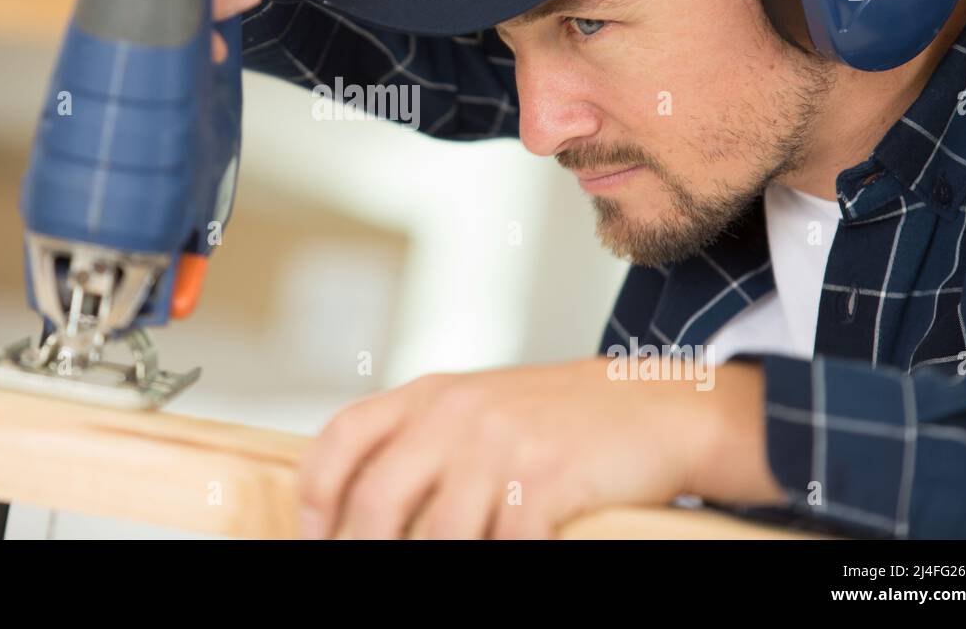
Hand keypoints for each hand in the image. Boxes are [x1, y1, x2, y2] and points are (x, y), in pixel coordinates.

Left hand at [297, 358, 780, 538]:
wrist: (653, 406)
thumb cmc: (560, 419)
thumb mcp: (480, 411)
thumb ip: (424, 443)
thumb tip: (363, 509)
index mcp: (431, 396)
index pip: (344, 437)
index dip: (316, 495)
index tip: (312, 536)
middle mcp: (457, 414)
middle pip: (376, 502)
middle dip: (363, 550)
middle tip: (367, 570)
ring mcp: (502, 446)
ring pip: (436, 537)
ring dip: (436, 559)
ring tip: (451, 559)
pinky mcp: (547, 480)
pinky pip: (504, 546)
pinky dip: (499, 561)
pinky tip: (504, 557)